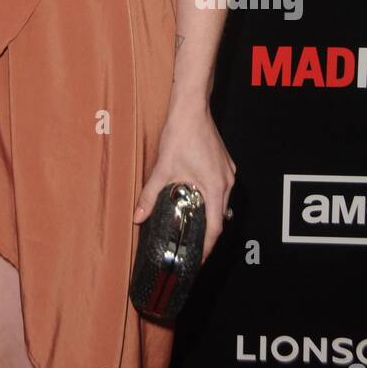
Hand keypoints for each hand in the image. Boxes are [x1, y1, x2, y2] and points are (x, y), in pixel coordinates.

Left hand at [133, 105, 235, 263]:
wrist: (191, 107)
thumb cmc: (180, 135)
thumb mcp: (163, 169)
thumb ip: (150, 195)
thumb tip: (138, 216)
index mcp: (215, 187)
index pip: (215, 228)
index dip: (206, 246)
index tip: (197, 259)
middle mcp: (227, 181)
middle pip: (220, 217)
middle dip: (206, 232)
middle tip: (191, 245)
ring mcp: (228, 171)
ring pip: (222, 202)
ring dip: (209, 214)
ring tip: (192, 224)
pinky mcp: (224, 163)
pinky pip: (221, 188)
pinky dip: (210, 198)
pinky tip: (195, 197)